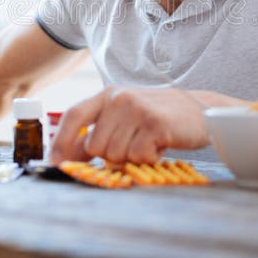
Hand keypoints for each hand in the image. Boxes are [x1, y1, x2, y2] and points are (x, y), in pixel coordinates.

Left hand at [49, 86, 209, 164]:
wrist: (201, 110)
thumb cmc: (159, 116)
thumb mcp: (125, 115)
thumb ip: (100, 130)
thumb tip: (68, 156)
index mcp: (108, 94)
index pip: (73, 116)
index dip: (61, 142)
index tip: (56, 163)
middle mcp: (119, 98)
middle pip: (95, 146)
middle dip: (111, 155)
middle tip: (132, 145)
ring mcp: (137, 110)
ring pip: (115, 155)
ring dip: (132, 157)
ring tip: (148, 142)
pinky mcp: (155, 124)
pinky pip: (137, 157)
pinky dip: (148, 159)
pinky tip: (159, 145)